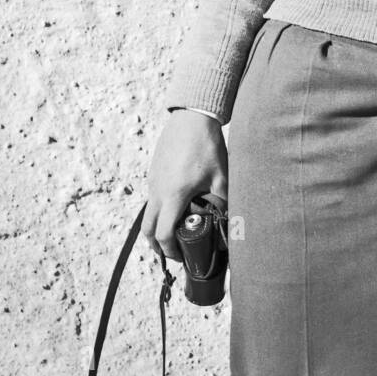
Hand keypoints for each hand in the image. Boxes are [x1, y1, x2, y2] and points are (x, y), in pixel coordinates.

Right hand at [141, 111, 229, 257]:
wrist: (191, 118)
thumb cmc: (207, 147)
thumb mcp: (221, 177)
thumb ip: (223, 202)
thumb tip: (229, 221)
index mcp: (173, 196)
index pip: (164, 234)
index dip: (171, 251)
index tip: (182, 257)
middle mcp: (157, 191)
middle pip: (148, 229)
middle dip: (157, 246)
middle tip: (174, 252)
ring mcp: (153, 182)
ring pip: (148, 214)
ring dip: (157, 228)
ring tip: (175, 233)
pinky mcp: (154, 173)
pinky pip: (151, 199)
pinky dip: (159, 211)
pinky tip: (176, 209)